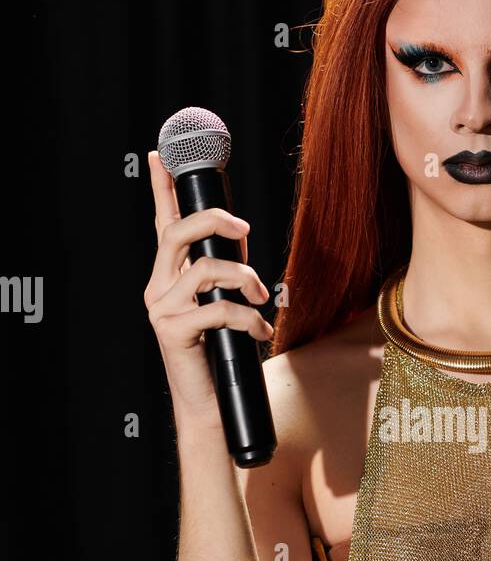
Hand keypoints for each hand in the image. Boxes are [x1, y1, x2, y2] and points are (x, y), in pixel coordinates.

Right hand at [144, 151, 272, 430]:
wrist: (211, 405)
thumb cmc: (220, 354)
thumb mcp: (225, 303)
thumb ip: (225, 270)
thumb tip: (238, 233)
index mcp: (169, 276)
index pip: (162, 223)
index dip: (160, 189)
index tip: (160, 155)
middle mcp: (158, 287)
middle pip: (177, 232)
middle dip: (215, 221)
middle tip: (244, 229)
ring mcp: (161, 308)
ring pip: (203, 269)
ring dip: (243, 278)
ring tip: (262, 299)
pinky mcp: (172, 330)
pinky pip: (218, 308)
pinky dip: (248, 318)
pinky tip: (260, 333)